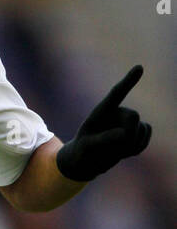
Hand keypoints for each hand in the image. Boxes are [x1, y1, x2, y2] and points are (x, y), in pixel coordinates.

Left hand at [56, 65, 151, 181]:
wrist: (87, 161)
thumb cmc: (82, 152)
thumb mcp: (86, 147)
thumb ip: (102, 140)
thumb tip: (124, 134)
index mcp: (101, 111)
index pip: (116, 94)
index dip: (128, 81)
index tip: (140, 67)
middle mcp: (117, 112)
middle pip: (133, 116)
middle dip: (127, 135)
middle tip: (112, 149)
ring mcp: (128, 122)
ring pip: (141, 130)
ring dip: (129, 147)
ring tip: (114, 150)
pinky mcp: (137, 132)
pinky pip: (145, 138)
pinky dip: (137, 148)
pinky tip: (124, 152)